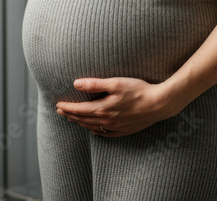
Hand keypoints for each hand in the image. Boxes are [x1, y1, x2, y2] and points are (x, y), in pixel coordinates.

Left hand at [56, 77, 180, 136]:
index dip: (67, 107)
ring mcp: (115, 127)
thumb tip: (76, 83)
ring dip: (80, 123)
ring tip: (73, 119)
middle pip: (83, 119)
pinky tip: (94, 129)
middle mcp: (107, 121)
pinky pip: (105, 134)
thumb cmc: (138, 90)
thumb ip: (94, 84)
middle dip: (71, 115)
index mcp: (103, 108)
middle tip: (61, 111)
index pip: (79, 109)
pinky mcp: (124, 130)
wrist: (158, 104)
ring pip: (92, 127)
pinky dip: (96, 131)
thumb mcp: (115, 83)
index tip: (58, 105)